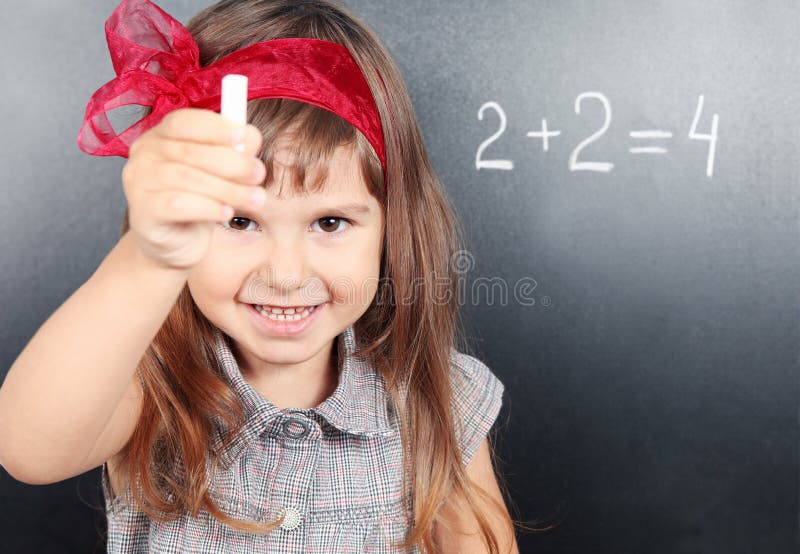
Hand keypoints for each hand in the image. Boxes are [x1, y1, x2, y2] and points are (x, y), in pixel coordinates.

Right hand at [121, 108, 265, 271]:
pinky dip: (207, 207)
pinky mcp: (142, 212)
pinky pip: (177, 204)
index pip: (182, 121)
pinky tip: (227, 212)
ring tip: (255, 198)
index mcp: (160, 135)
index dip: (214, 127)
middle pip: (189, 151)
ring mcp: (138, 183)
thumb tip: (251, 136)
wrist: (178, 243)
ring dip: (227, 188)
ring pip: (186, 178)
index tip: (243, 135)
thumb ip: (235, 151)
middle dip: (231, 162)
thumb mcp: (221, 174)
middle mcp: (144, 154)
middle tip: (259, 173)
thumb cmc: (199, 200)